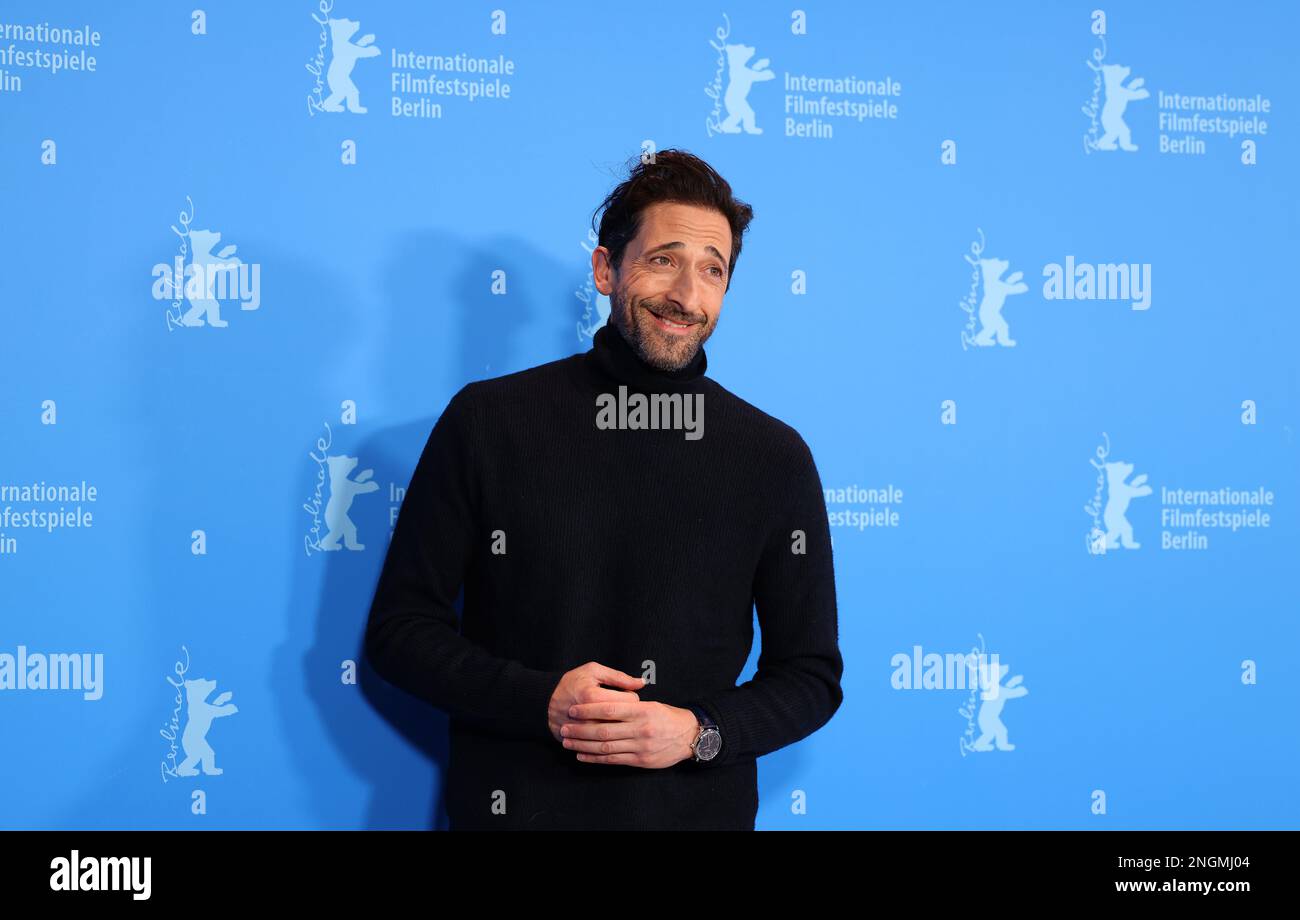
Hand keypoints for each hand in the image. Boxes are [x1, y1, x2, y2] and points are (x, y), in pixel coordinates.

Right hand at [547, 661, 644, 742]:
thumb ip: (619, 677)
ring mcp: (584, 732)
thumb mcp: (593, 671)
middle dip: (628, 714)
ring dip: (621, 727)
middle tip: (622, 708)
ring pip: (616, 734)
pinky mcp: (581, 742)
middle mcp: (588, 717)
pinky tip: (609, 732)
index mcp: (592, 696)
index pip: (629, 701)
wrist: (546, 702)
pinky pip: (604, 745)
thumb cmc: (572, 683)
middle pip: (624, 720)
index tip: (626, 695)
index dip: (632, 697)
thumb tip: (641, 683)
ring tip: (616, 719)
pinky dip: (610, 739)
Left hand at [561, 699, 699, 768]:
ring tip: (568, 742)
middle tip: (564, 727)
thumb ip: (630, 704)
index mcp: (641, 711)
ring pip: (605, 747)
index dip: (588, 710)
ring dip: (583, 746)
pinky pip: (613, 760)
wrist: (690, 736)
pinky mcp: (640, 761)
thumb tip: (606, 700)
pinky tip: (582, 755)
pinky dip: (595, 758)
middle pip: (603, 730)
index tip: (573, 710)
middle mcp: (640, 729)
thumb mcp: (652, 704)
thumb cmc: (668, 717)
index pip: (609, 709)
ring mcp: (639, 747)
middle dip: (580, 730)